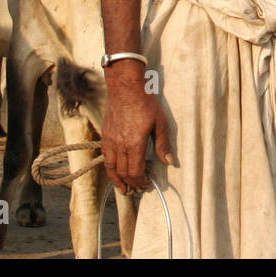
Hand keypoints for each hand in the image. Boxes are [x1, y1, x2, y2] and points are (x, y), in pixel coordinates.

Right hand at [101, 62, 174, 193]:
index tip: (149, 182)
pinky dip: (110, 168)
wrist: (125, 87)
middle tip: (139, 188)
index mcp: (134, 144)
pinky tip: (115, 170)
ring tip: (123, 189)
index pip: (135, 172)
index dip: (141, 181)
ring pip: (111, 168)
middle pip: (123, 173)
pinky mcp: (105, 135)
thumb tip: (169, 162)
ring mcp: (110, 141)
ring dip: (117, 180)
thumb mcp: (160, 123)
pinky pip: (106, 157)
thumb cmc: (145, 103)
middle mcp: (119, 145)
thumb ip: (163, 145)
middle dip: (131, 184)